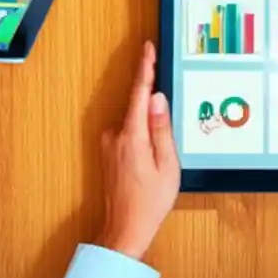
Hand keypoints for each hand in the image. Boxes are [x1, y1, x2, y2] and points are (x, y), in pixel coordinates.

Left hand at [95, 41, 180, 259]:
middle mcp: (115, 135)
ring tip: (161, 156)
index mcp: (132, 136)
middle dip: (153, 102)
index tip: (148, 48)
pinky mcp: (108, 151)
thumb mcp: (167, 165)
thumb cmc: (150, 201)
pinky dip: (142, 134)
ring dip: (149, 126)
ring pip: (134, 121)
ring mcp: (109, 143)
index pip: (139, 93)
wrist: (125, 229)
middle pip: (137, 105)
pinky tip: (152, 156)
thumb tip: (157, 98)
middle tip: (168, 114)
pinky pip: (129, 132)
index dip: (145, 68)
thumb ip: (162, 128)